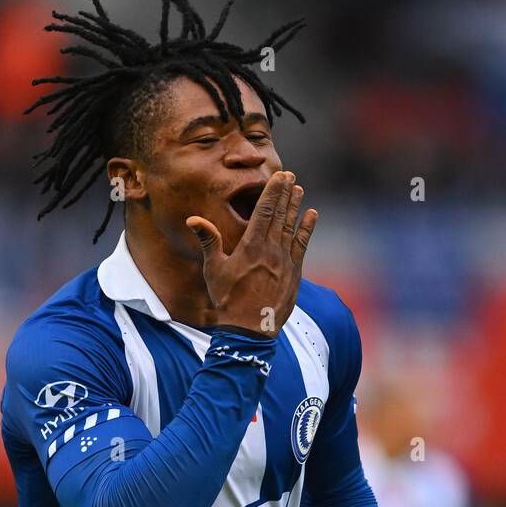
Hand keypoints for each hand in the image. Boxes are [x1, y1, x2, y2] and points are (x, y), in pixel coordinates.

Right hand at [186, 171, 316, 335]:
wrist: (250, 329)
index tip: (279, 176)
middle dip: (286, 194)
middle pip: (281, 215)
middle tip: (290, 176)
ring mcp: (285, 262)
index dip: (273, 192)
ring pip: (292, 228)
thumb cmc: (227, 300)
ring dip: (296, 208)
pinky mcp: (294, 274)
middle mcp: (271, 251)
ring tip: (300, 190)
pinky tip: (312, 216)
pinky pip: (302, 246)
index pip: (265, 211)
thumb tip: (193, 219)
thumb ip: (208, 241)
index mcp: (251, 246)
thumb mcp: (213, 270)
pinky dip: (307, 230)